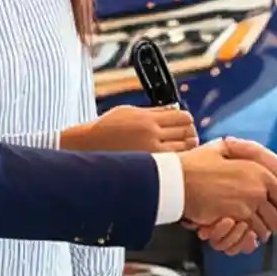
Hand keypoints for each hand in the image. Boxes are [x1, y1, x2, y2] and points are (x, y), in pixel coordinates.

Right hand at [59, 105, 198, 152]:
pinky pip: (173, 162)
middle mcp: (151, 135)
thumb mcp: (129, 111)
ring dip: (187, 147)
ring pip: (184, 149)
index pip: (182, 117)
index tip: (185, 123)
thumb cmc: (107, 127)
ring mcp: (150, 152)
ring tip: (183, 148)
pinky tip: (175, 159)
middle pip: (186, 132)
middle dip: (190, 133)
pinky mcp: (147, 166)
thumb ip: (153, 111)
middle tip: (188, 136)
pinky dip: (178, 160)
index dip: (187, 120)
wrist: (87, 146)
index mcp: (148, 119)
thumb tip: (175, 109)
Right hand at [179, 138, 276, 243]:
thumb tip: (258, 156)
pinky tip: (242, 231)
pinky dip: (249, 235)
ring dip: (263, 229)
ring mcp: (249, 202)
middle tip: (270, 221)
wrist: (177, 181)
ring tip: (255, 228)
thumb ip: (244, 153)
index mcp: (259, 168)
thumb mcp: (223, 149)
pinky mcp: (237, 216)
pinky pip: (252, 232)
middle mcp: (259, 185)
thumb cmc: (195, 165)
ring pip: (269, 225)